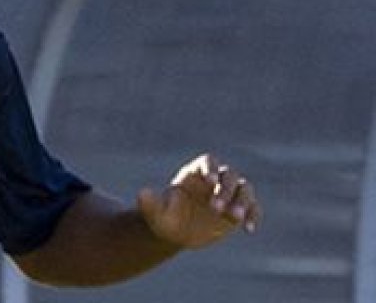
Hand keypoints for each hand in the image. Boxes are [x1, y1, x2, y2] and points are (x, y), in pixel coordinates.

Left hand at [137, 153, 260, 248]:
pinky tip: (249, 229)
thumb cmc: (164, 219)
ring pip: (244, 189)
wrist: (177, 233)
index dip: (211, 168)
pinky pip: (253, 207)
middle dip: (225, 190)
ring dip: (243, 201)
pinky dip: (254, 215)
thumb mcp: (155, 213)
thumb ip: (149, 203)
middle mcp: (214, 180)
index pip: (208, 162)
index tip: (210, 181)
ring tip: (236, 218)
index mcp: (194, 174)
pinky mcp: (239, 208)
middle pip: (228, 175)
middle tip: (216, 209)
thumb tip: (142, 194)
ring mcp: (228, 194)